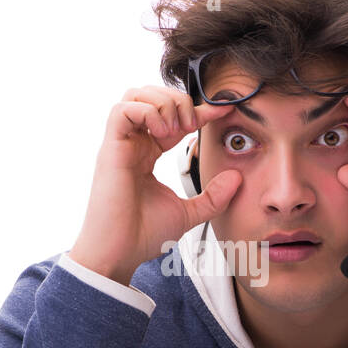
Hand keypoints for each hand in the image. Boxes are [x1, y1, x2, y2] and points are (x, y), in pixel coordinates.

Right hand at [70, 86, 240, 284]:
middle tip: (192, 125)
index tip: (224, 111)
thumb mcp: (189, 213)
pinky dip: (147, 112)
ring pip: (135, 95)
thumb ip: (214, 196)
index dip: (199, 110)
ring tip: (176, 128)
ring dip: (163, 103)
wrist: (119, 253)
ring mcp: (120, 144)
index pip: (174, 117)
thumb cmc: (142, 235)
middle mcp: (133, 144)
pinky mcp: (111, 149)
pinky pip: (122, 110)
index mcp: (148, 153)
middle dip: (178, 100)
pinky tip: (162, 133)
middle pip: (151, 95)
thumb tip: (237, 177)